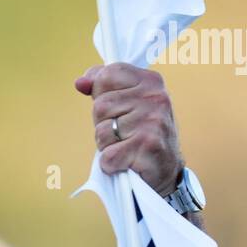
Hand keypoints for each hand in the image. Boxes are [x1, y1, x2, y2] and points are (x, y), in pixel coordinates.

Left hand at [74, 63, 181, 196]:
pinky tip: (126, 163)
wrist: (167, 170)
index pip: (107, 75)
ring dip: (107, 146)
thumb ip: (104, 89)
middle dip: (103, 125)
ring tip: (126, 148)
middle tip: (123, 135)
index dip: (100, 94)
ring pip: (102, 132)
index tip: (113, 110)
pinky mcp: (146, 147)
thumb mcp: (129, 104)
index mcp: (150, 81)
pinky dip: (111, 165)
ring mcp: (152, 122)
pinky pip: (108, 156)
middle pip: (100, 106)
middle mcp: (154, 97)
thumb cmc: (143, 135)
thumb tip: (80, 83)